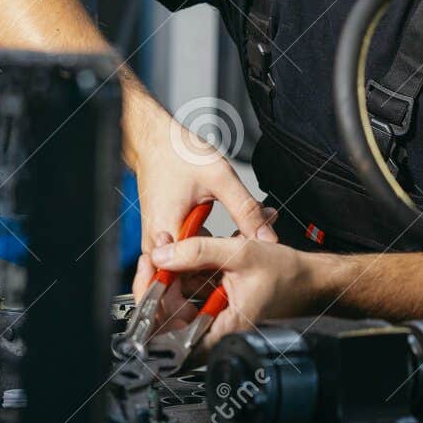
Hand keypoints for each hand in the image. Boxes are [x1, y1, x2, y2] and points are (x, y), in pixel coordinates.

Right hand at [126, 96, 276, 262]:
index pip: (190, 278)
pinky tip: (231, 234)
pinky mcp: (166, 236)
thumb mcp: (220, 178)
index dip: (218, 282)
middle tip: (250, 254)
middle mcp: (158, 244)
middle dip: (223, 269)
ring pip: (192, 265)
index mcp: (167, 234)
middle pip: (191, 277)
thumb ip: (246, 210)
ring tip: (246, 238)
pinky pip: (189, 253)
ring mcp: (160, 242)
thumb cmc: (176, 153)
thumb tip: (266, 238)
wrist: (156, 140)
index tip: (242, 276)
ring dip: (220, 256)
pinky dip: (211, 246)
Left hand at [148, 236, 324, 353]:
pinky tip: (188, 256)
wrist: (309, 279)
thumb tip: (163, 255)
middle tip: (156, 257)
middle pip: (168, 319)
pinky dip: (185, 276)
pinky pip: (190, 297)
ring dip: (171, 277)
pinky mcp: (215, 308)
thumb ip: (199, 251)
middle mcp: (215, 331)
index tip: (149, 279)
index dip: (153, 308)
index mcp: (223, 330)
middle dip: (159, 284)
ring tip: (172, 249)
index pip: (171, 335)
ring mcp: (213, 320)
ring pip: (177, 305)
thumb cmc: (288, 276)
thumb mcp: (241, 253)